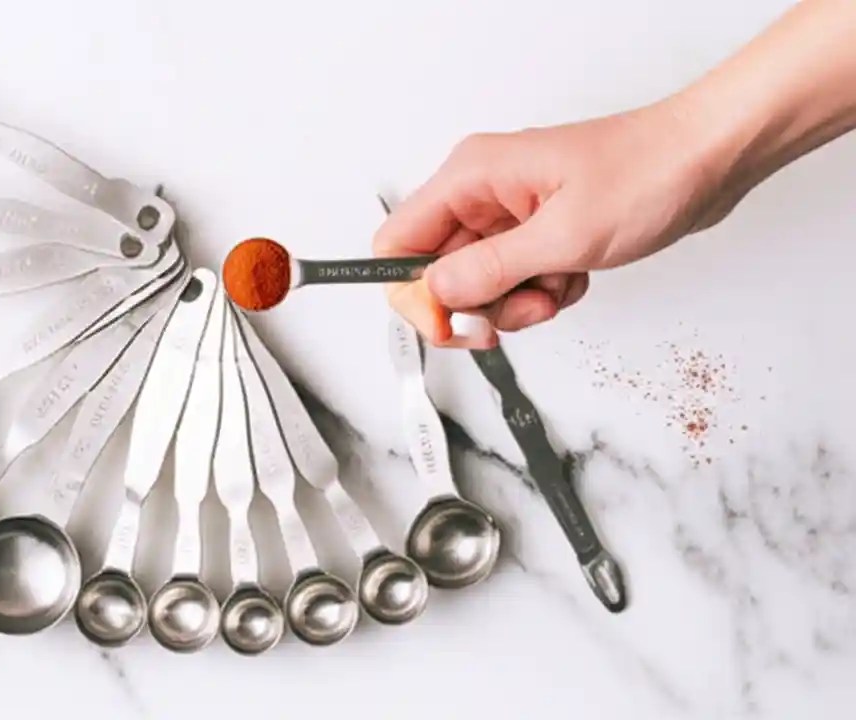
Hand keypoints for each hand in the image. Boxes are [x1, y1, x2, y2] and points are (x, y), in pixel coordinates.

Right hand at [374, 98, 734, 347]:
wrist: (709, 157)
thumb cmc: (649, 171)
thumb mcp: (564, 234)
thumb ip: (491, 270)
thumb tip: (436, 294)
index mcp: (472, 176)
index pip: (398, 242)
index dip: (413, 292)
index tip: (449, 321)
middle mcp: (482, 192)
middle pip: (437, 270)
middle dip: (477, 304)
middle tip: (516, 310)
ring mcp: (510, 211)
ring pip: (478, 282)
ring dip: (516, 301)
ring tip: (557, 285)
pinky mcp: (537, 228)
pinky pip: (515, 279)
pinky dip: (543, 291)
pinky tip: (574, 274)